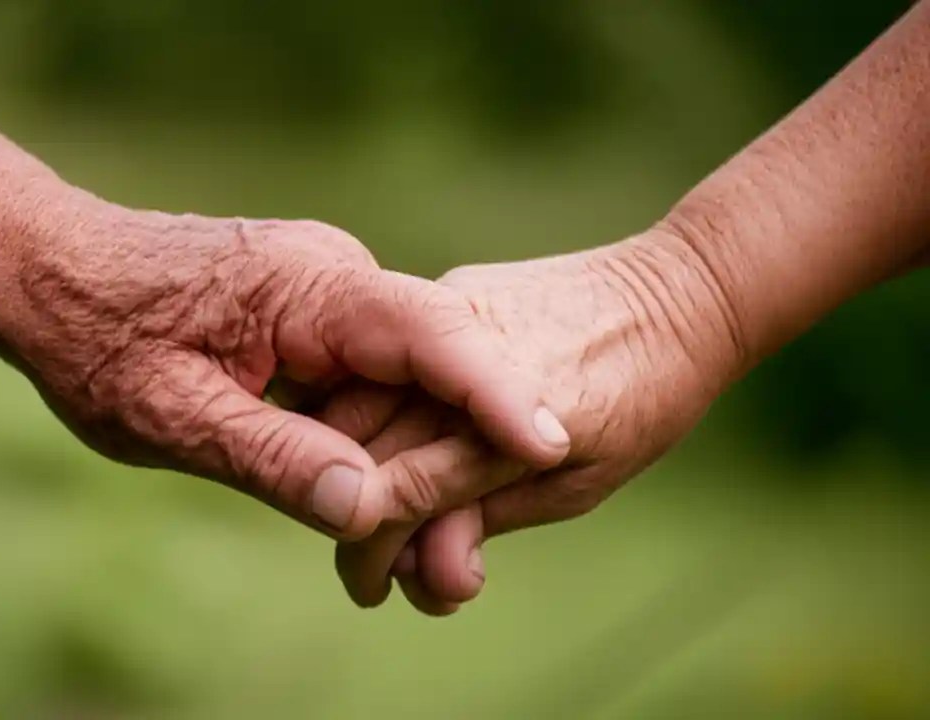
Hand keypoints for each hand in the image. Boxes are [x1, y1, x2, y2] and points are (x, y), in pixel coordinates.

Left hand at [0, 196, 572, 539]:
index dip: (493, 391)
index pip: (430, 333)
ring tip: (436, 551)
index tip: (554, 439)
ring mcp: (328, 296)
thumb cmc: (94, 335)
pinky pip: (373, 380)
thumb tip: (366, 508)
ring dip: (426, 451)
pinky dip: (386, 437)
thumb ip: (271, 458)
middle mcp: (335, 279)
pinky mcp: (313, 319)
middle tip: (473, 554)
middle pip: (434, 363)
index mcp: (311, 286)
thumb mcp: (170, 412)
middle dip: (470, 444)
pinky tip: (383, 494)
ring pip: (406, 378)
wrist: (45, 272)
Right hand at [325, 229, 746, 611]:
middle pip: (368, 452)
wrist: (675, 292)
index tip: (376, 587)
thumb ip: (494, 517)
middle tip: (372, 576)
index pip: (405, 492)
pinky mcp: (450, 291)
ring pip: (360, 402)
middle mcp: (468, 368)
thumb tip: (432, 570)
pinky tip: (385, 450)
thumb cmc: (645, 400)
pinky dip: (371, 412)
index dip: (376, 548)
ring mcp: (454, 320)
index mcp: (509, 426)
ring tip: (376, 521)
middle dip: (357, 523)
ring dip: (352, 466)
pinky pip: (388, 359)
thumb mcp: (582, 483)